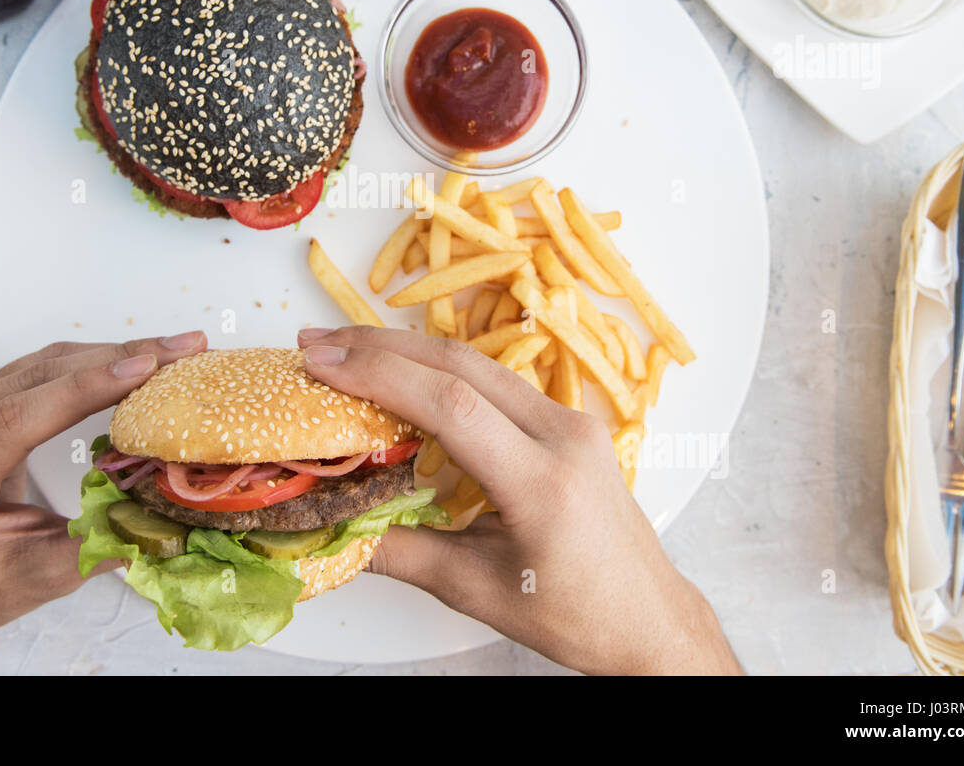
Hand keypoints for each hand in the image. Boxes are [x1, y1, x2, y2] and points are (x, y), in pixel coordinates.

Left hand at [0, 331, 206, 674]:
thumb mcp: (37, 578)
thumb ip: (95, 546)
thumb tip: (161, 517)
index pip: (12, 420)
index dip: (82, 389)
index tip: (144, 367)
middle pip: (27, 380)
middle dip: (109, 360)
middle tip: (179, 348)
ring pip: (30, 368)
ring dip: (102, 356)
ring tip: (167, 350)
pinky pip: (25, 375)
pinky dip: (80, 366)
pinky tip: (123, 361)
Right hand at [298, 326, 740, 674]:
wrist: (649, 620)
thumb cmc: (575, 615)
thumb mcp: (476, 591)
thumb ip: (399, 553)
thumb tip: (330, 526)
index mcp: (542, 482)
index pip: (452, 406)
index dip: (380, 376)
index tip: (321, 365)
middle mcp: (563, 436)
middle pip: (460, 365)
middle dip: (380, 346)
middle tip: (315, 344)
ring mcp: (571, 422)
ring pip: (478, 364)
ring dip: (407, 351)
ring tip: (345, 351)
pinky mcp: (568, 422)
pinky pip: (496, 380)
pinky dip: (441, 370)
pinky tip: (402, 372)